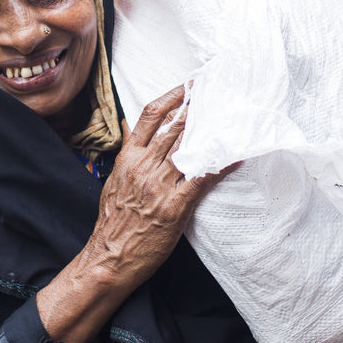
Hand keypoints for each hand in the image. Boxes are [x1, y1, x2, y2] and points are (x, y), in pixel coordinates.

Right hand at [88, 85, 221, 286]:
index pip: (151, 116)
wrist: (109, 257)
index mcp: (128, 158)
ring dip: (210, 130)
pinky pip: (201, 180)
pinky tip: (234, 156)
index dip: (173, 97)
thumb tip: (134, 131)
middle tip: (217, 92)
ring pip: (188, 148)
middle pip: (174, 126)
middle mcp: (143, 167)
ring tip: (229, 114)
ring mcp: (159, 186)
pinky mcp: (174, 207)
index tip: (189, 85)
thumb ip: (127, 157)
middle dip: (198, 108)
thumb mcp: (113, 182)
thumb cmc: (113, 222)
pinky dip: (219, 165)